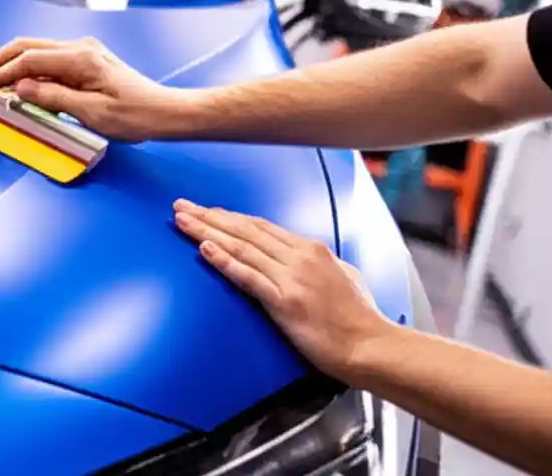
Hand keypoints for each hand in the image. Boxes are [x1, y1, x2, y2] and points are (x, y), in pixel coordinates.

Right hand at [0, 37, 192, 141]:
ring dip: (8, 64)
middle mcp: (80, 49)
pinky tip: (14, 82)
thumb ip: (53, 99)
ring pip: (35, 53)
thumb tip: (20, 89)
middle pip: (26, 48)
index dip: (1, 72)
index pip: (29, 60)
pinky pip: (47, 62)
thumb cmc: (135, 115)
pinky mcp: (85, 63)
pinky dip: (26, 71)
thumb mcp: (92, 113)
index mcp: (81, 58)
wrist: (164, 112)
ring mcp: (83, 53)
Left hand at [172, 200, 398, 381]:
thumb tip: (306, 255)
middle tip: (182, 205)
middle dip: (209, 215)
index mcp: (311, 249)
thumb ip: (320, 261)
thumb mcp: (343, 275)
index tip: (207, 210)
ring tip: (182, 221)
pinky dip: (224, 260)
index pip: (261, 226)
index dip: (230, 217)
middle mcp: (299, 257)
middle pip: (244, 229)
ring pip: (240, 247)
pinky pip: (247, 276)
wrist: (369, 345)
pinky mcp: (284, 301)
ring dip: (206, 231)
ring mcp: (290, 278)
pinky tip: (204, 249)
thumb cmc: (359, 317)